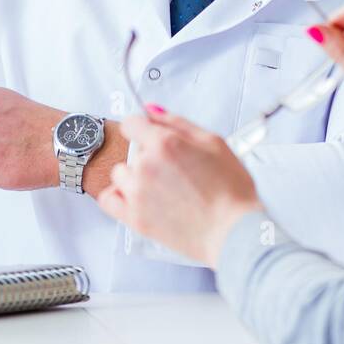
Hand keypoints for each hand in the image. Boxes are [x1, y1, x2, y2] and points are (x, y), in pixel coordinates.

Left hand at [99, 109, 261, 267]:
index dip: (143, 128)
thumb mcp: (214, 143)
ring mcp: (137, 194)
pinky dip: (119, 196)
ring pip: (120, 174)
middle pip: (131, 151)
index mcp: (165, 143)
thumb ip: (178, 123)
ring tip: (161, 188)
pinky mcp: (134, 218)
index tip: (150, 136)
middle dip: (148, 156)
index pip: (132, 123)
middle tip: (173, 170)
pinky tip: (138, 198)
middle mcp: (146, 166)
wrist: (234, 232)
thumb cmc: (232, 191)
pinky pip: (108, 199)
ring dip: (134, 177)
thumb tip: (152, 110)